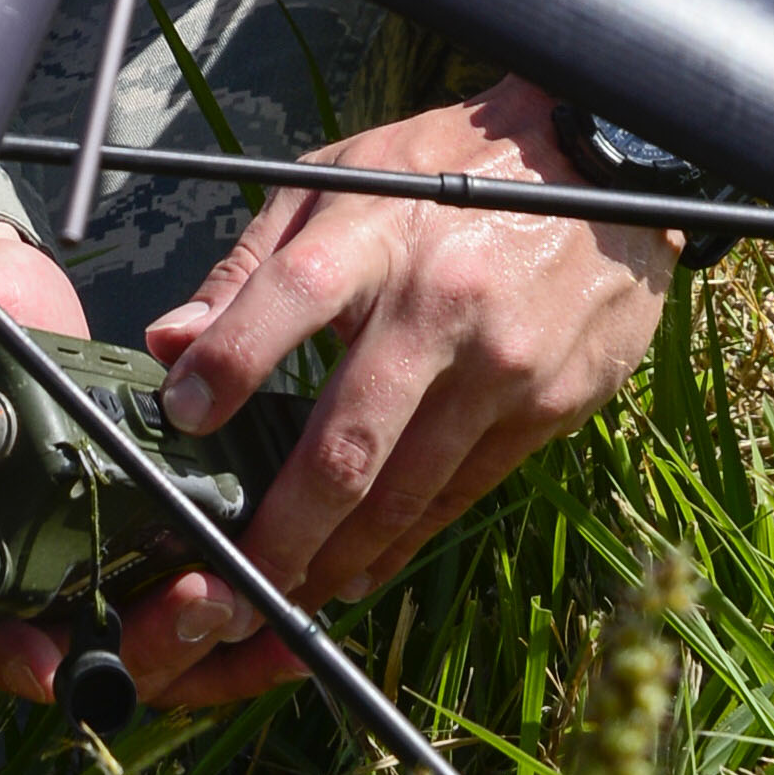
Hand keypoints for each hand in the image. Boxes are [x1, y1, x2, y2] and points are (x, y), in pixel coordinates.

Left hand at [111, 75, 680, 713]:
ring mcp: (501, 365)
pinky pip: (459, 495)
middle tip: (224, 587)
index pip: (292, 294)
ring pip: (404, 491)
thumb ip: (253, 264)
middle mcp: (440, 303)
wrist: (605, 172)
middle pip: (349, 438)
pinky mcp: (547, 409)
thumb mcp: (344, 178)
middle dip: (280, 530)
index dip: (232, 359)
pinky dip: (400, 544)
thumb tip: (168, 343)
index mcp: (377, 229)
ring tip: (276, 602)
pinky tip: (355, 571)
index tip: (182, 417)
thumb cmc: (448, 175)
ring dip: (333, 561)